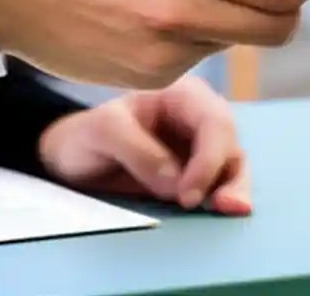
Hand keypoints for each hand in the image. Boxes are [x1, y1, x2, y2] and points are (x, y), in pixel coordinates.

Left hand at [39, 76, 250, 214]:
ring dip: (236, 189)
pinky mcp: (198, 175)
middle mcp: (199, 119)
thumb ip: (137, 150)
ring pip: (233, 166)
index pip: (212, 122)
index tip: (187, 194)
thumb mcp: (101, 131)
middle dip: (232, 174)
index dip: (209, 158)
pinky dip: (226, 198)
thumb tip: (176, 183)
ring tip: (233, 210)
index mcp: (183, 96)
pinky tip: (226, 213)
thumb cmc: (86, 135)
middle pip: (230, 144)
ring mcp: (201, 148)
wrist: (73, 159)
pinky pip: (221, 185)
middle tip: (225, 206)